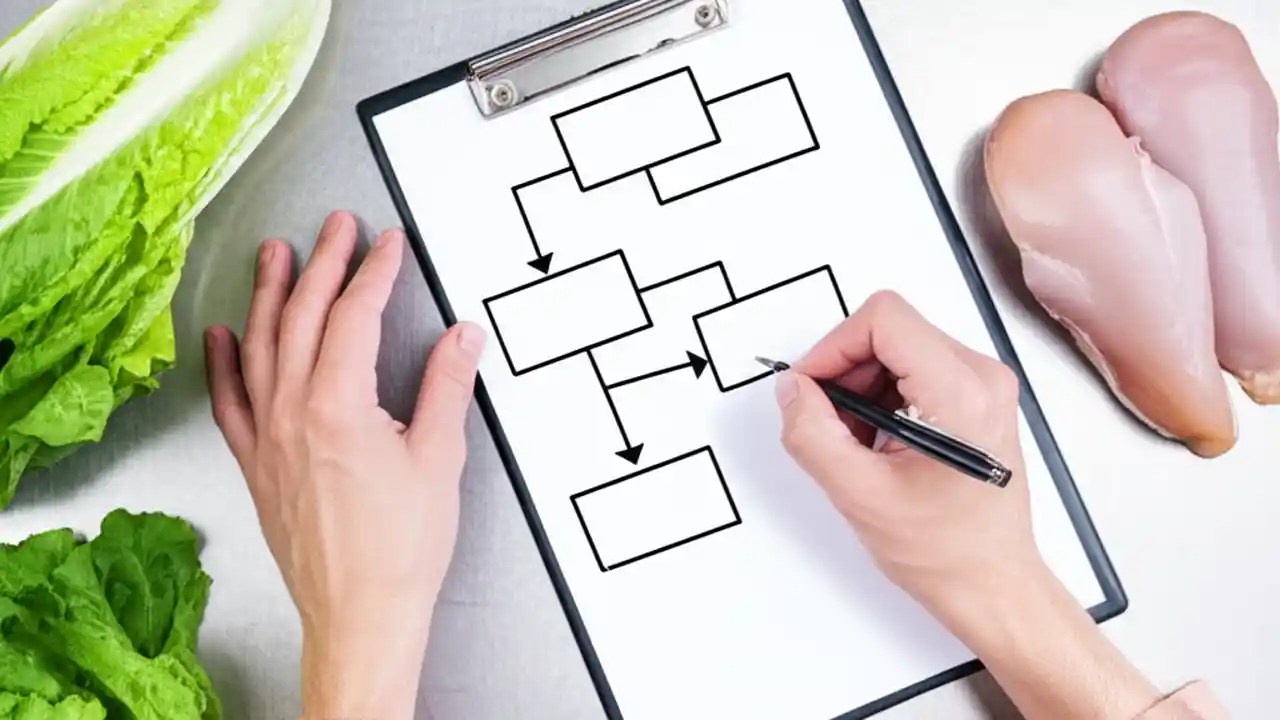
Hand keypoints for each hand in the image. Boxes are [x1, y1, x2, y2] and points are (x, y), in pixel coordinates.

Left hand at [203, 211, 484, 719]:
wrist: (360, 613)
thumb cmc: (400, 549)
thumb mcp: (440, 459)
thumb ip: (446, 388)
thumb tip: (460, 337)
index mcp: (339, 407)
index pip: (354, 317)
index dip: (372, 273)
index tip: (387, 245)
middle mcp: (293, 415)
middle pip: (304, 319)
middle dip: (323, 264)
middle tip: (336, 227)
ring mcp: (268, 440)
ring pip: (260, 348)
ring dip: (268, 296)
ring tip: (275, 256)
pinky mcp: (257, 466)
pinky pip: (229, 402)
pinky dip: (222, 364)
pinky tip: (222, 336)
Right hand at [777, 291, 1158, 719]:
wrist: (991, 583)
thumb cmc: (947, 551)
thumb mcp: (860, 495)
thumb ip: (813, 433)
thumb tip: (792, 390)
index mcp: (962, 394)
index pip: (884, 319)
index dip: (834, 347)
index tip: (813, 387)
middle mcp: (982, 377)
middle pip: (889, 330)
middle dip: (846, 372)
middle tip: (830, 424)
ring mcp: (983, 386)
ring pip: (897, 348)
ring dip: (862, 388)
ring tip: (857, 444)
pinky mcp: (975, 397)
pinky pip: (913, 369)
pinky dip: (882, 398)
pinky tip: (878, 445)